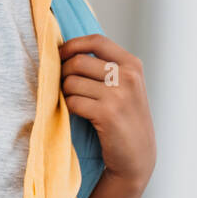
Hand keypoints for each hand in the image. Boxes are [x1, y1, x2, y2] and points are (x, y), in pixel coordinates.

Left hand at [59, 34, 155, 191]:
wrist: (137, 156)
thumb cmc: (125, 119)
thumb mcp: (125, 86)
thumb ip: (106, 67)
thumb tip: (69, 50)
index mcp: (132, 64)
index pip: (97, 41)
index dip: (73, 45)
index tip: (60, 54)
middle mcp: (128, 76)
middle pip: (78, 61)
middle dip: (63, 73)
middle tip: (64, 87)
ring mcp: (119, 95)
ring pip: (72, 82)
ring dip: (65, 93)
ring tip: (73, 102)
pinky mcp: (107, 114)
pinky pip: (73, 102)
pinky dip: (68, 108)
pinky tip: (76, 114)